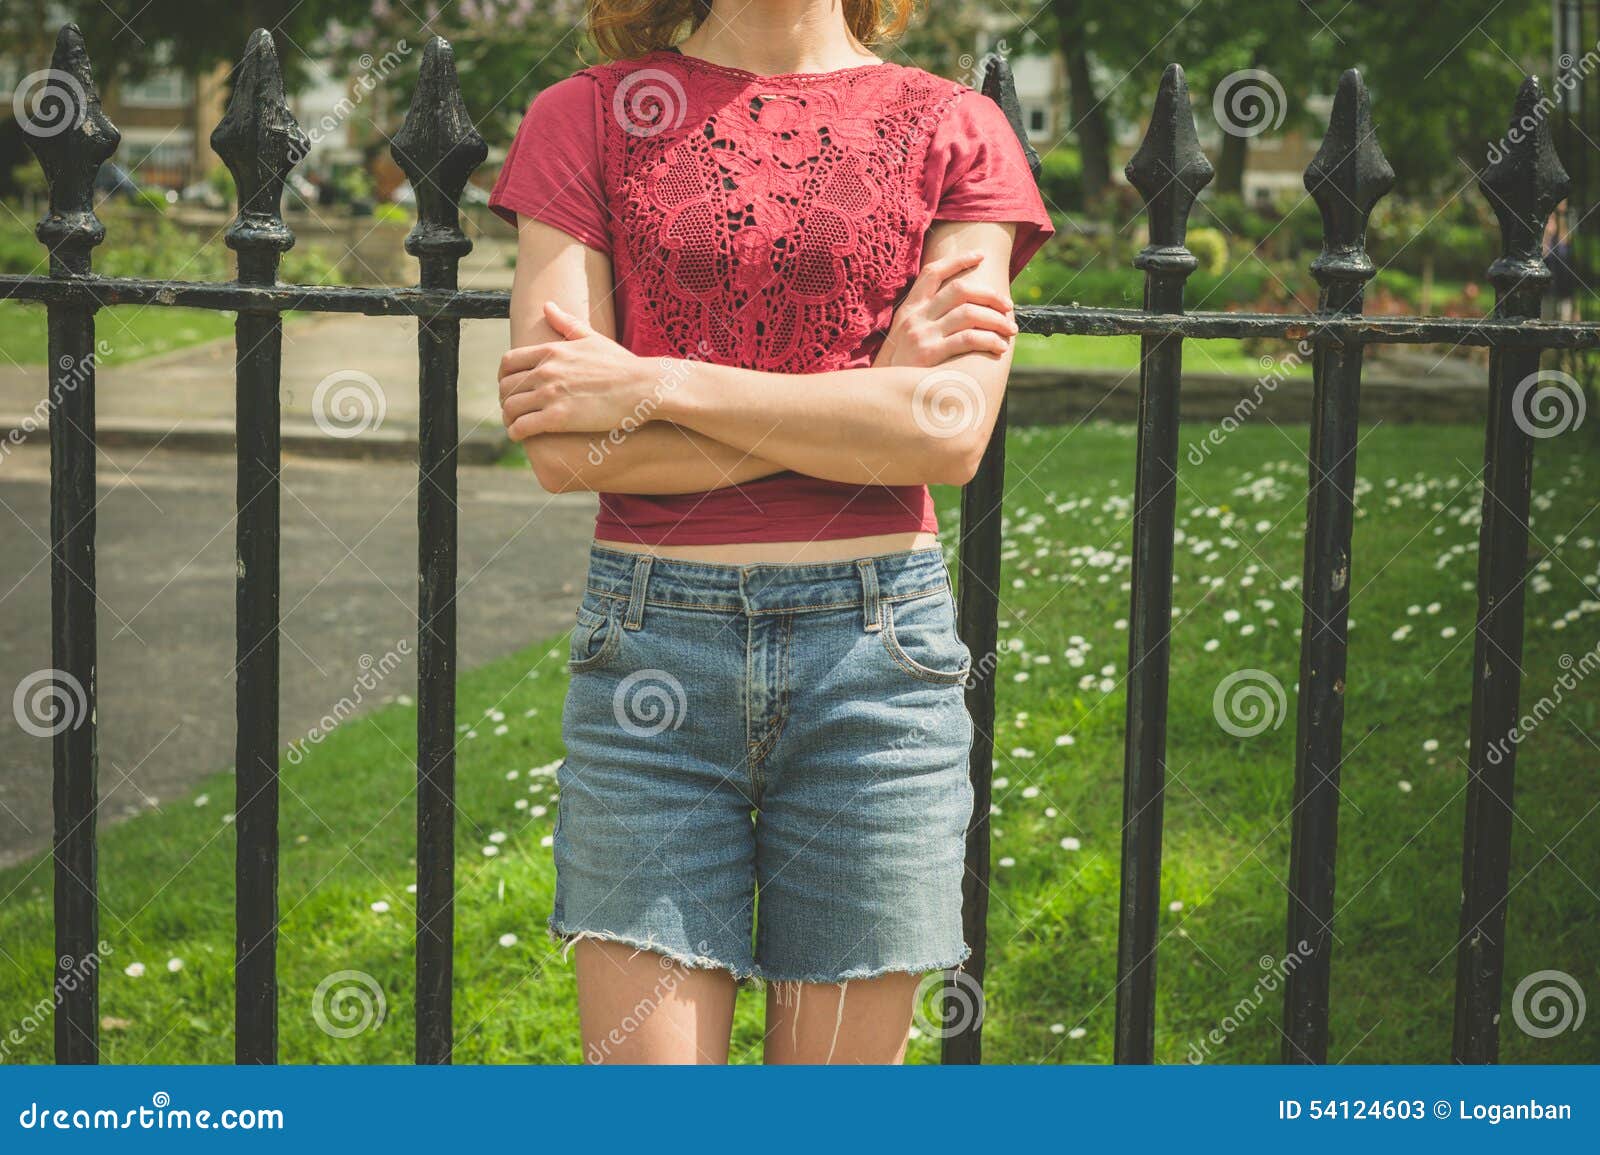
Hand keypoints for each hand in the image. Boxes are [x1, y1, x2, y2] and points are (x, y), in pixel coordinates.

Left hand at [499, 302, 651, 439]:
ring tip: (516, 425)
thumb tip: (547, 305)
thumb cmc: (623, 365)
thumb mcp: (593, 338)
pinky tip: (521, 436)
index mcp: (551, 351)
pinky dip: (516, 433)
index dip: (504, 377)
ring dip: (508, 418)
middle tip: (514, 410)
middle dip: (505, 399)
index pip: (508, 362)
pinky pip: (522, 427)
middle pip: (506, 386)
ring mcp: (551, 394)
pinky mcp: (558, 418)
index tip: (510, 388)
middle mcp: (546, 371)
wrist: (644, 387)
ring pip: (510, 407)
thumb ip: (566, 323)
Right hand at [875, 250, 1017, 368]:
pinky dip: (989, 340)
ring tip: (1010, 329)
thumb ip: (924, 321)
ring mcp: (922, 335)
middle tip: (1008, 306)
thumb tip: (958, 311)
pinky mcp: (929, 355)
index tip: (980, 255)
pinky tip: (999, 347)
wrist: (879, 394)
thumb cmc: (899, 368)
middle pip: (959, 290)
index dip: (958, 260)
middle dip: (990, 295)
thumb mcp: (903, 337)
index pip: (933, 272)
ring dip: (996, 319)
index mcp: (909, 309)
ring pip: (968, 313)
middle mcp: (915, 317)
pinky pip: (967, 339)